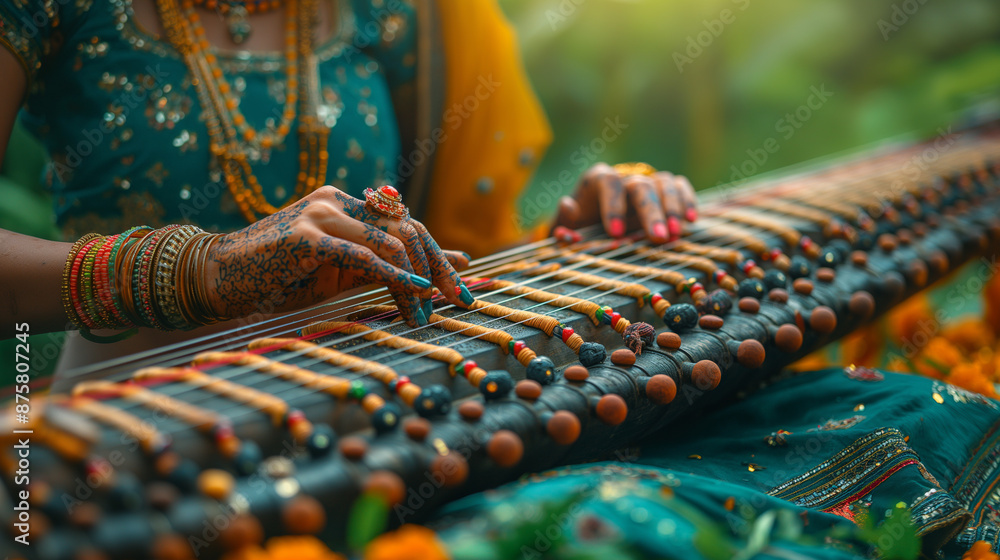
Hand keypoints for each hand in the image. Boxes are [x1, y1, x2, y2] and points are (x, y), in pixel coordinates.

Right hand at [204, 186, 471, 327]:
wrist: (214, 277)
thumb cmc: (273, 280)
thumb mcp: (334, 274)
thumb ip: (379, 269)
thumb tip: (429, 278)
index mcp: (344, 206)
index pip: (406, 225)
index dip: (438, 255)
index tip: (462, 286)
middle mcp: (337, 202)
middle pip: (408, 229)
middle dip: (440, 267)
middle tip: (464, 300)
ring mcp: (321, 214)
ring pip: (392, 241)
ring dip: (418, 280)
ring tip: (429, 313)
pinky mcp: (306, 236)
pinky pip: (363, 256)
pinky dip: (394, 275)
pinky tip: (414, 292)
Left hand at [554, 163, 697, 242]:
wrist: (598, 220)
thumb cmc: (582, 225)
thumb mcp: (568, 226)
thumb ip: (565, 219)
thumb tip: (567, 205)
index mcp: (597, 180)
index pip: (608, 182)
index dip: (613, 206)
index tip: (616, 233)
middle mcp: (625, 177)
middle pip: (641, 186)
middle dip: (650, 212)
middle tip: (658, 238)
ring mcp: (646, 180)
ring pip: (663, 184)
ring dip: (672, 208)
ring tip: (676, 234)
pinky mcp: (664, 189)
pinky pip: (679, 187)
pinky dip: (687, 200)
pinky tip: (691, 221)